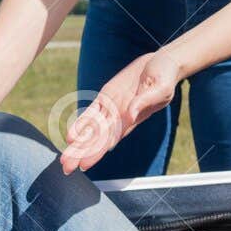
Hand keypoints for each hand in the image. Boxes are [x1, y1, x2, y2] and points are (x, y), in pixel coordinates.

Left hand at [59, 50, 182, 173]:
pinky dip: (80, 125)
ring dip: (78, 145)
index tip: (85, 164)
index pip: (111, 139)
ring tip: (64, 160)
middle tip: (67, 168)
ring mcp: (112, 107)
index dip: (97, 152)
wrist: (162, 62)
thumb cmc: (165, 76)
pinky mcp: (106, 96)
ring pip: (91, 130)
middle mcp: (119, 117)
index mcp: (131, 119)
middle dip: (82, 154)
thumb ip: (144, 102)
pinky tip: (70, 137)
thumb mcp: (160, 88)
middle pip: (97, 140)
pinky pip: (91, 113)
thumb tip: (129, 116)